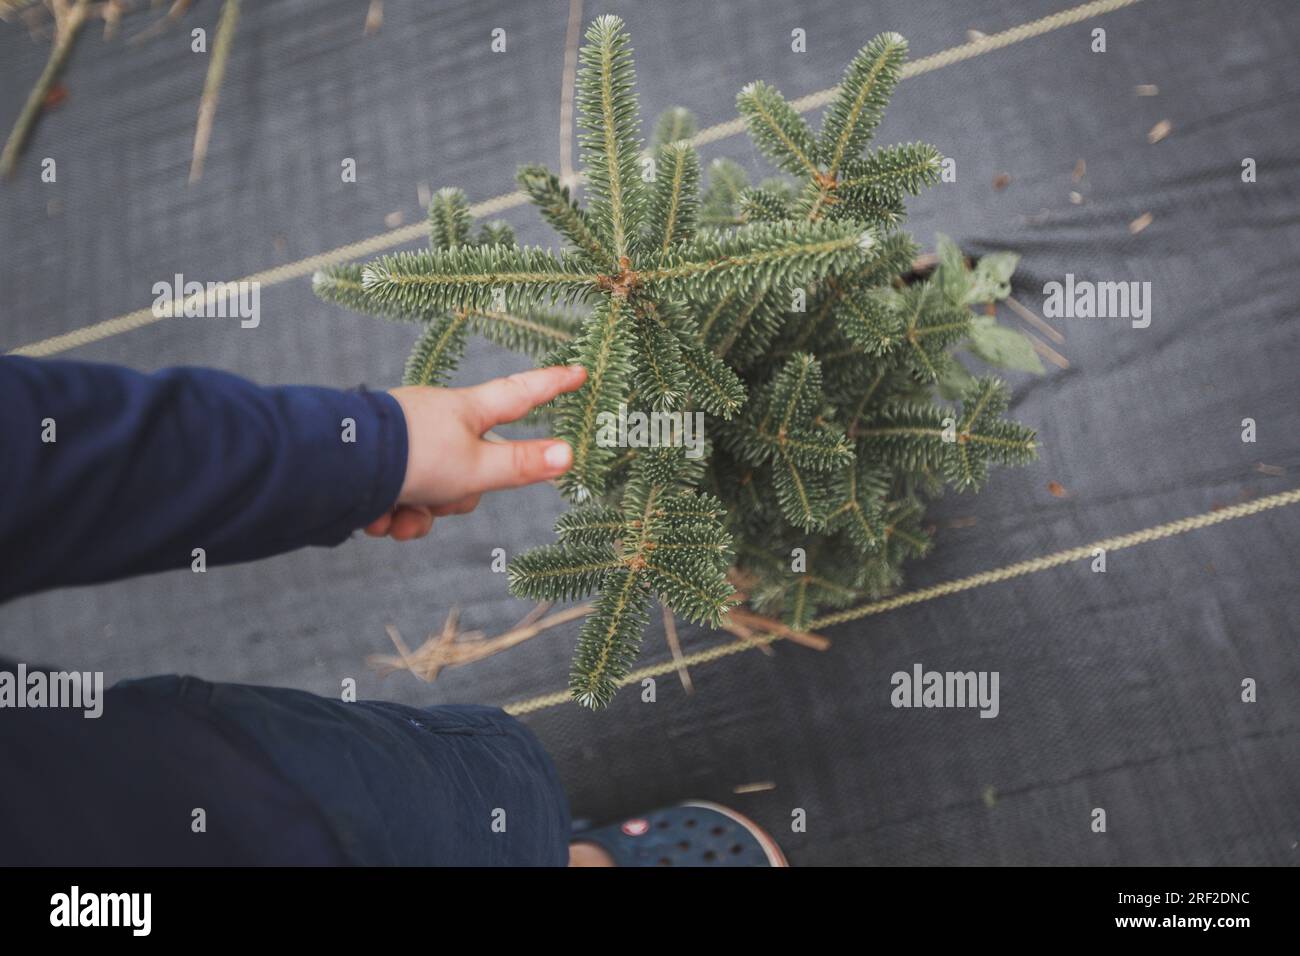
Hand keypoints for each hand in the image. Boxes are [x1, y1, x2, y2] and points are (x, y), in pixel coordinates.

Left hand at [365, 364, 587, 540]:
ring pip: (434, 490)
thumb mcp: (475, 469)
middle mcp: (436, 421)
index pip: (523, 394)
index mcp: (467, 412)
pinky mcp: (375, 462)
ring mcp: (404, 441)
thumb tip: (570, 454)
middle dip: (458, 496)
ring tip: (398, 516)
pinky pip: (401, 496)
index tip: (580, 372)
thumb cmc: (412, 458)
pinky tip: (377, 519)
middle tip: (443, 498)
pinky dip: (393, 515)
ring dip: (420, 513)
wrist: (335, 466)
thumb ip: (521, 465)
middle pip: (473, 465)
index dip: (553, 385)